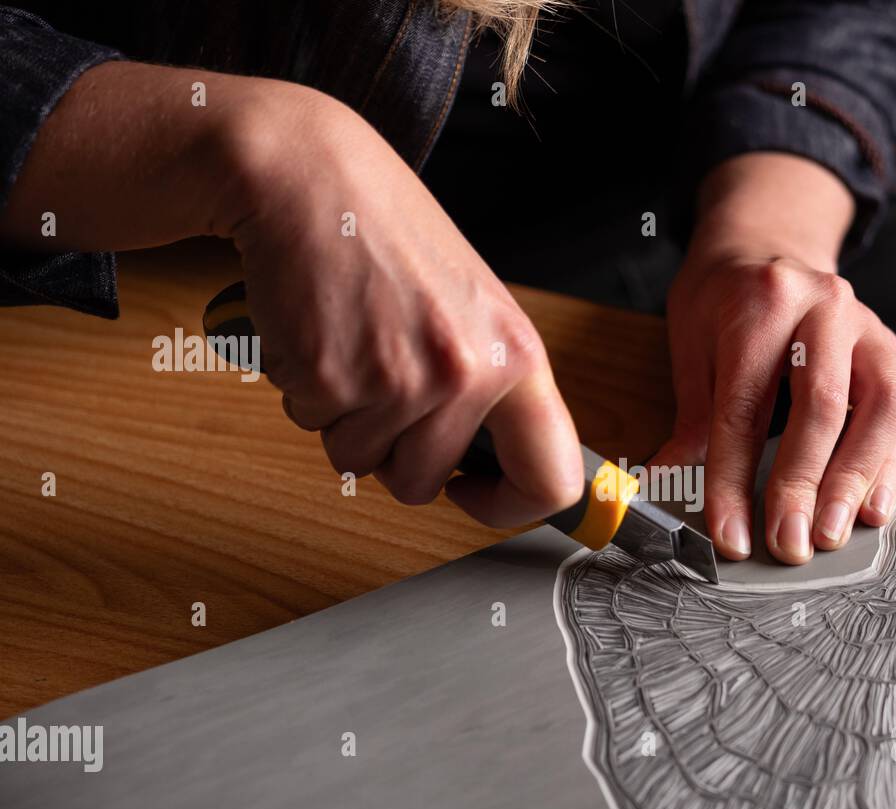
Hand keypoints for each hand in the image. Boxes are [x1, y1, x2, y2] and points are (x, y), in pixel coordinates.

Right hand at [220, 85, 583, 523]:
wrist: (309, 177)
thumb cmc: (390, 238)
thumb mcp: (476, 309)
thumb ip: (493, 388)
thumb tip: (501, 472)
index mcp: (518, 356)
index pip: (552, 479)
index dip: (511, 506)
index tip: (477, 495)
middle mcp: (468, 373)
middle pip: (424, 484)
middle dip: (392, 452)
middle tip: (382, 383)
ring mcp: (400, 380)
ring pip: (361, 463)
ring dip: (346, 421)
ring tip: (353, 346)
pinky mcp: (332, 379)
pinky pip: (313, 429)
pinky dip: (306, 393)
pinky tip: (318, 333)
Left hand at [656, 155, 895, 565]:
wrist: (772, 241)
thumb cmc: (724, 300)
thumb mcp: (692, 345)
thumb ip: (690, 420)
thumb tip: (664, 487)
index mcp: (762, 303)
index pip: (745, 407)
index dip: (734, 480)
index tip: (730, 536)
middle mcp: (824, 309)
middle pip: (818, 407)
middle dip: (801, 485)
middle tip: (788, 545)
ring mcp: (867, 328)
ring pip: (877, 410)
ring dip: (854, 482)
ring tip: (830, 535)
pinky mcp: (890, 350)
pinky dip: (888, 467)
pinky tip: (872, 509)